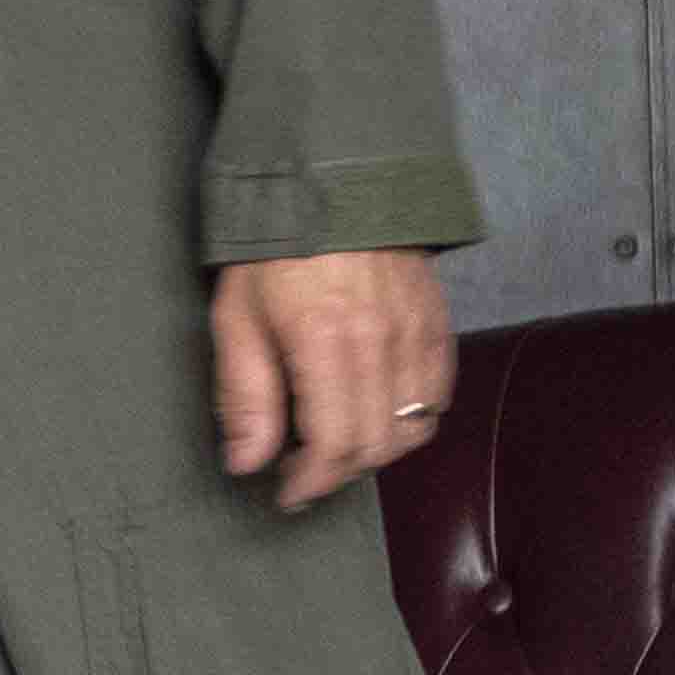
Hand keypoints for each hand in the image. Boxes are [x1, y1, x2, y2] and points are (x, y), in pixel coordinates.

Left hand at [211, 249, 457, 512]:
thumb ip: (244, 395)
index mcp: (325, 341)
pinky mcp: (438, 322)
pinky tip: (376, 410)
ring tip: (337, 442)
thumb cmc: (273, 248)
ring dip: (376, 449)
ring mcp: (416, 333)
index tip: (287, 493)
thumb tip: (246, 462)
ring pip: (414, 427)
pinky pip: (438, 393)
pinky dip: (412, 417)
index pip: (333, 443)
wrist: (331, 181)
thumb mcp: (236, 317)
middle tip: (303, 470)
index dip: (310, 481)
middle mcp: (380, 342)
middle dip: (337, 472)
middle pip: (375, 444)